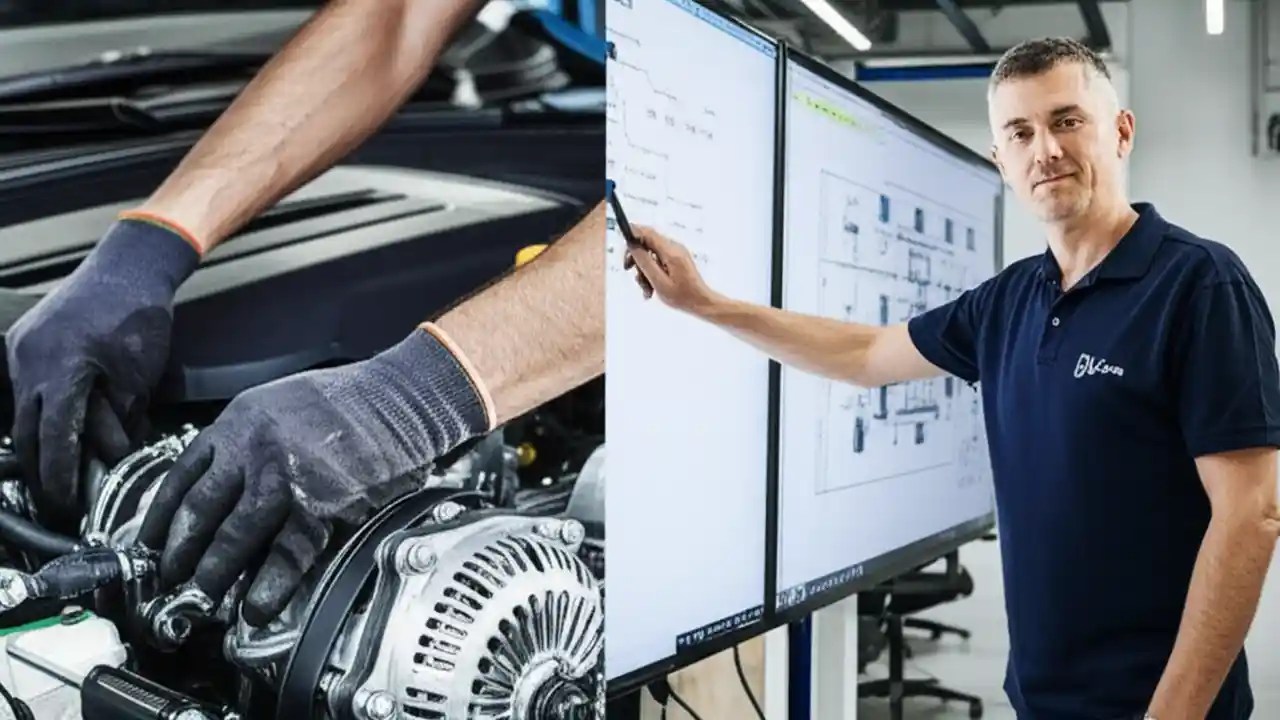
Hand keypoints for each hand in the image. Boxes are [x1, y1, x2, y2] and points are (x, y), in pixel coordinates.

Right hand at [5, 217, 198, 527]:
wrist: (126, 267)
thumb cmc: (139, 319)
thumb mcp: (139, 376)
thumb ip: (120, 419)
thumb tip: (113, 460)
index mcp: (60, 370)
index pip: (53, 440)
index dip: (58, 478)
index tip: (66, 507)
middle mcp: (29, 361)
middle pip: (26, 434)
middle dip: (40, 474)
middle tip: (57, 507)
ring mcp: (19, 351)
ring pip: (19, 414)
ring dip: (34, 447)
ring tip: (52, 481)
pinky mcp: (20, 344)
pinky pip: (19, 390)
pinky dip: (32, 417)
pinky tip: (43, 439)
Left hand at [134, 326, 490, 626]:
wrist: (399, 398)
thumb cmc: (347, 399)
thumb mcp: (279, 403)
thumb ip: (249, 438)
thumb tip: (226, 478)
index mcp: (238, 423)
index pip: (183, 476)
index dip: (161, 517)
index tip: (149, 544)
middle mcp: (252, 450)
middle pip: (201, 510)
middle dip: (180, 552)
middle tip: (169, 581)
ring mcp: (285, 478)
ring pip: (235, 535)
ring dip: (214, 573)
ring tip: (202, 599)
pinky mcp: (322, 504)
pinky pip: (287, 552)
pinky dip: (270, 584)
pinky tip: (257, 606)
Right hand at [623, 226, 716, 313]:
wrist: (701, 303)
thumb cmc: (682, 296)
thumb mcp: (659, 282)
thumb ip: (644, 263)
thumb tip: (632, 245)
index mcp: (671, 251)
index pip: (647, 232)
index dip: (633, 237)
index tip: (625, 252)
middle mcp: (674, 247)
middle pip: (647, 242)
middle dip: (637, 258)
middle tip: (630, 271)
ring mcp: (676, 253)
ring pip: (650, 254)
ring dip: (644, 270)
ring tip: (646, 288)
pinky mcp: (676, 260)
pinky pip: (658, 260)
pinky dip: (651, 272)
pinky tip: (651, 288)